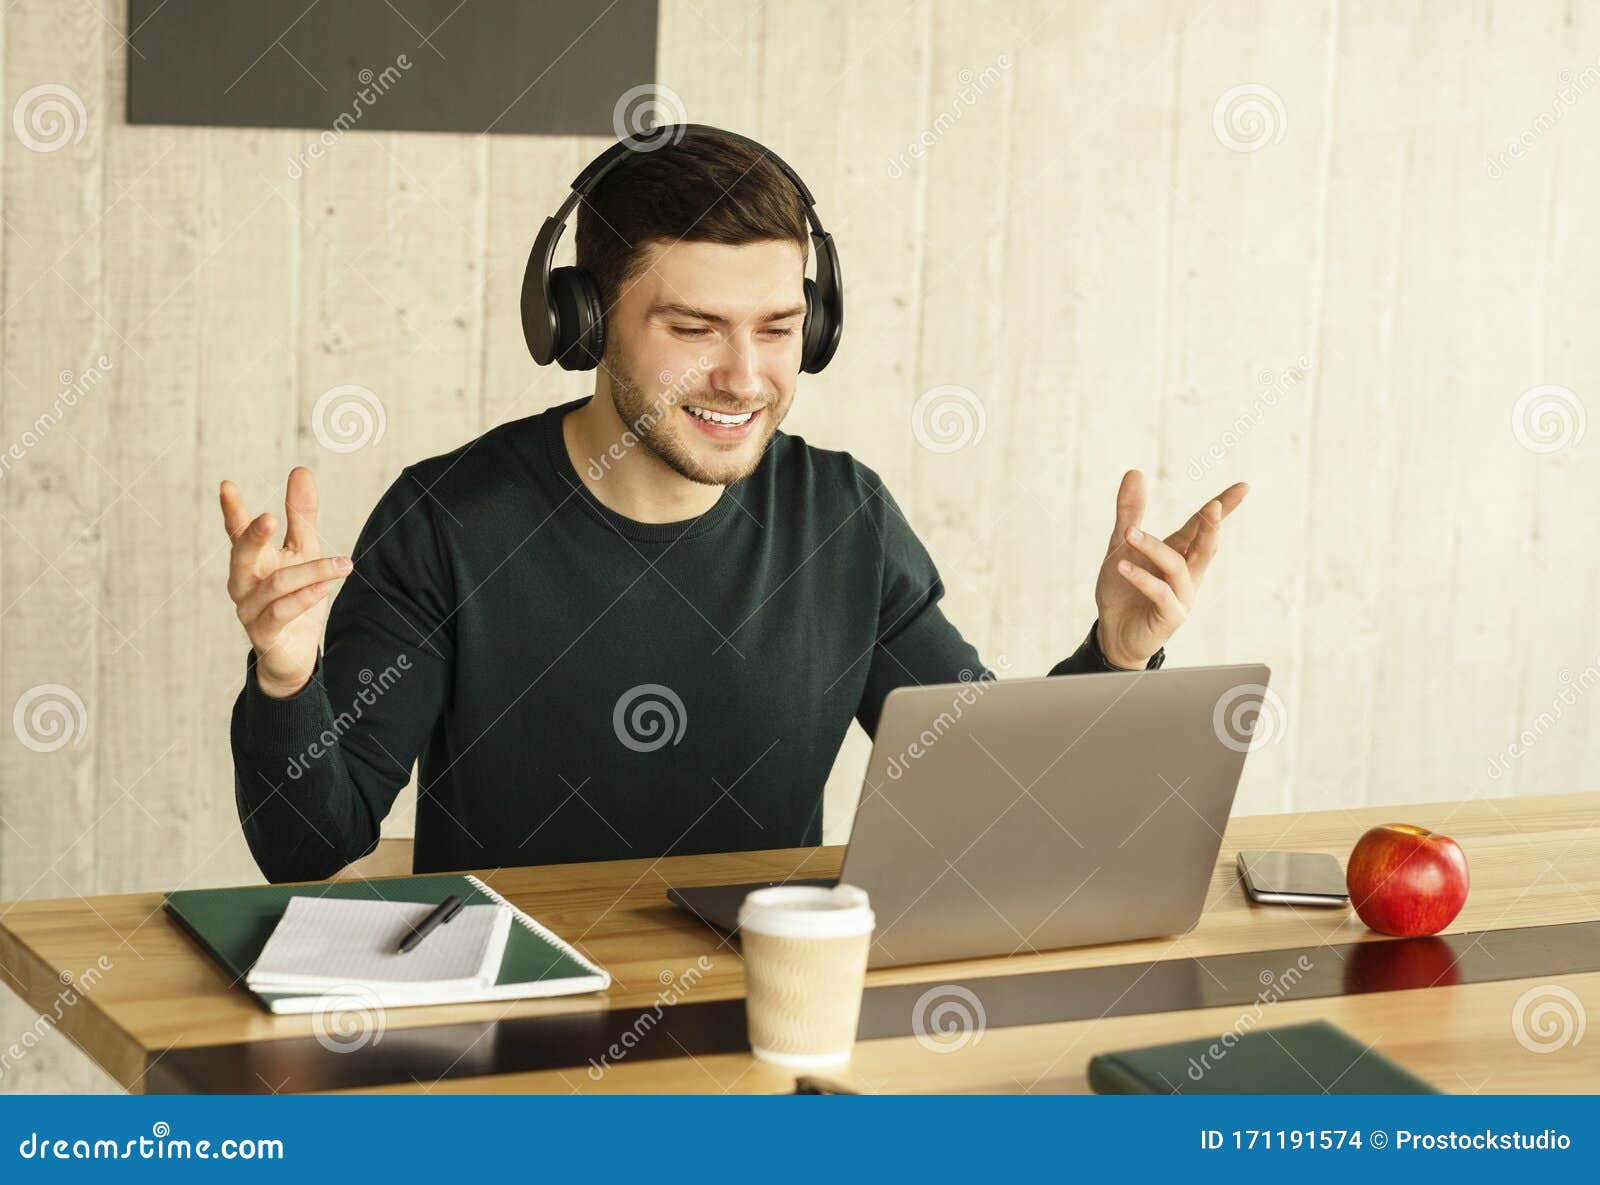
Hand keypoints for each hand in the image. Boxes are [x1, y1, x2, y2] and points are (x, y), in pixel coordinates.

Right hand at [220, 467, 350, 697]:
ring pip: (277, 584)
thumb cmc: (296, 596)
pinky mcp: (264, 633)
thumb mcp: (303, 551)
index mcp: (251, 560)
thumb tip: (300, 470)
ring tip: (344, 564)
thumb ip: (301, 515)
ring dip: (312, 572)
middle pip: (242, 554)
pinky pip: (281, 612)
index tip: (226, 485)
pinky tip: (325, 586)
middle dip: (254, 536)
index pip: (237, 532)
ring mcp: (249, 609)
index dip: (232, 510)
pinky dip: (304, 598)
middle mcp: (243, 582)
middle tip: (269, 517)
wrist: (295, 652)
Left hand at [1093, 470, 1247, 668]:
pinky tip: (1122, 566)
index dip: (1223, 506)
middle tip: (1214, 507)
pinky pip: (1160, 593)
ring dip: (1153, 548)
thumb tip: (1134, 472)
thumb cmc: (1123, 591)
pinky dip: (1142, 578)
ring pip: (1177, 567)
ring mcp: (1182, 596)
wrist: (1113, 632)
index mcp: (1180, 554)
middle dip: (1211, 526)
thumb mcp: (1122, 546)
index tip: (1243, 487)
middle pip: (1206, 546)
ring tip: (1130, 535)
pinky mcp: (1171, 616)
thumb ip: (1130, 513)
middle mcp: (1187, 574)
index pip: (1202, 526)